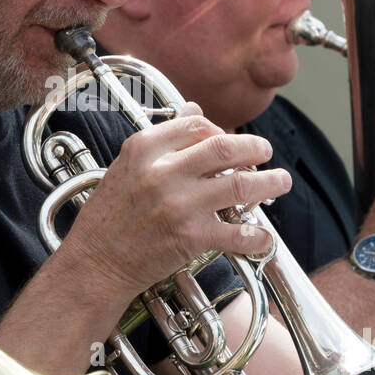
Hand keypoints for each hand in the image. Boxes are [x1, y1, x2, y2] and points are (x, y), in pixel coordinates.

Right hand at [62, 102, 290, 306]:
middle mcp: (162, 172)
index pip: (196, 126)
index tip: (230, 141)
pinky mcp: (189, 237)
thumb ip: (162, 139)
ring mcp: (178, 205)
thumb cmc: (108, 217)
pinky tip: (262, 236)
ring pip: (239, 185)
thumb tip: (193, 111)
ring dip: (268, 183)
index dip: (221, 131)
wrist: (94, 264)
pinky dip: (256, 236)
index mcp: (144, 150)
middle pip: (224, 148)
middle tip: (266, 152)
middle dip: (254, 148)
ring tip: (279, 183)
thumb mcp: (127, 166)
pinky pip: (236, 233)